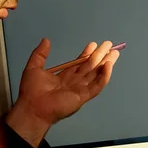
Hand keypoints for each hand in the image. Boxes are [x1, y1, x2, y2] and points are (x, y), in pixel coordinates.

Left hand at [5, 38, 119, 146]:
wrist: (33, 107)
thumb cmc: (32, 90)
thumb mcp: (33, 67)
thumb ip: (40, 54)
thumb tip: (46, 40)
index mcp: (63, 77)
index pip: (78, 64)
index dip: (86, 54)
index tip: (93, 44)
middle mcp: (74, 82)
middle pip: (90, 67)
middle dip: (100, 55)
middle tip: (108, 44)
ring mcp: (80, 89)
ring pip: (96, 74)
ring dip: (105, 63)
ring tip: (114, 53)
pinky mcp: (83, 96)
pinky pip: (97, 85)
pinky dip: (104, 76)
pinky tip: (108, 65)